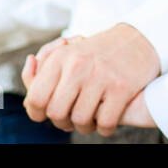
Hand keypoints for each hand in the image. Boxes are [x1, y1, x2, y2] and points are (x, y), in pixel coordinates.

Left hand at [20, 23, 161, 136]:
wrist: (138, 40)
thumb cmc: (98, 52)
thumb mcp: (67, 52)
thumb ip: (43, 71)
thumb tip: (28, 91)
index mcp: (60, 58)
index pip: (36, 98)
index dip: (38, 113)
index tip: (48, 114)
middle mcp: (77, 66)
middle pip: (56, 113)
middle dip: (62, 122)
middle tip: (71, 116)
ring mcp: (100, 77)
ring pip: (80, 120)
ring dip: (85, 126)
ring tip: (91, 118)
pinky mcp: (121, 88)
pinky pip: (105, 123)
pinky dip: (105, 128)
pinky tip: (107, 120)